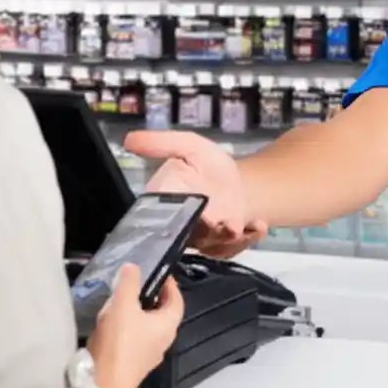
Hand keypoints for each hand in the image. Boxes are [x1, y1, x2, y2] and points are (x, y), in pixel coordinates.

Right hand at [87, 264, 184, 387]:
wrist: (104, 384)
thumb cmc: (120, 342)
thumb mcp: (123, 304)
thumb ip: (129, 283)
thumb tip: (133, 267)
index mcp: (168, 325)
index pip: (177, 300)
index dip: (170, 285)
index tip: (160, 274)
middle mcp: (163, 342)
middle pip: (163, 315)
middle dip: (152, 299)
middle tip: (138, 285)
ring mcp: (148, 356)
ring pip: (147, 329)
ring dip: (138, 315)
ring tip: (121, 302)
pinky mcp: (133, 365)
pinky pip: (134, 342)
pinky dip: (126, 329)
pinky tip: (110, 326)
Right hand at [124, 131, 267, 258]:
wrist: (235, 181)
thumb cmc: (206, 164)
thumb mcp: (188, 146)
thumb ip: (162, 143)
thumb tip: (128, 139)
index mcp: (165, 201)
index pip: (160, 214)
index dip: (174, 215)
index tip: (192, 210)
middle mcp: (181, 225)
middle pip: (188, 235)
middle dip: (205, 230)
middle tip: (220, 223)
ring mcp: (204, 240)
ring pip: (212, 245)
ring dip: (228, 237)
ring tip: (239, 225)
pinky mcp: (224, 246)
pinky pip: (235, 247)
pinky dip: (249, 237)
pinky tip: (259, 225)